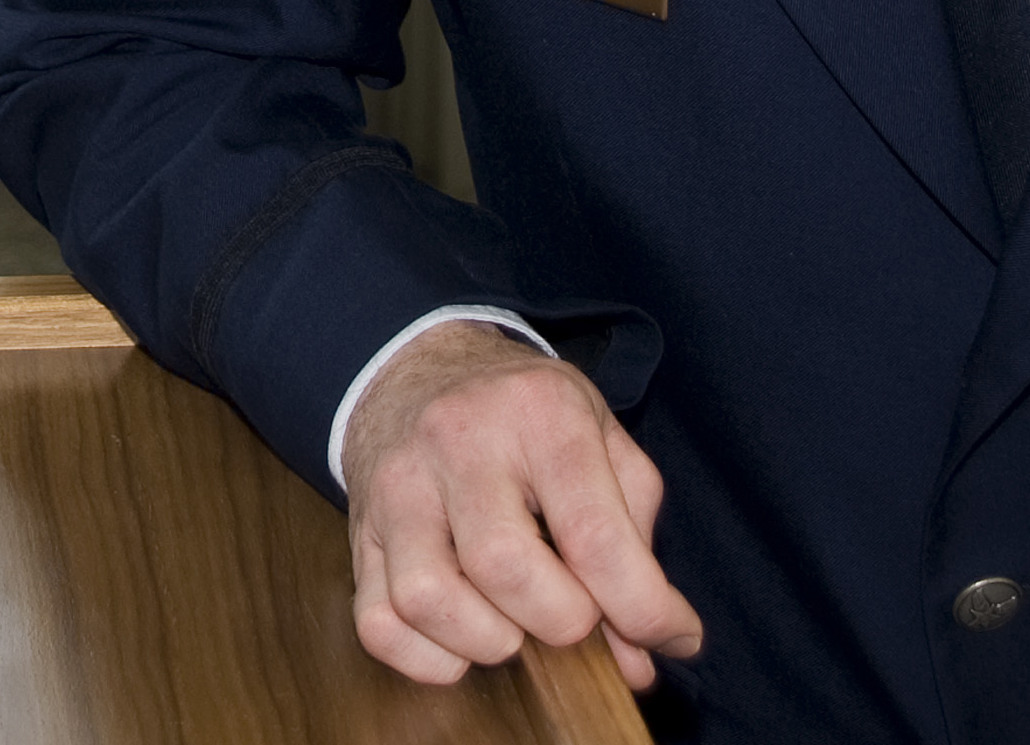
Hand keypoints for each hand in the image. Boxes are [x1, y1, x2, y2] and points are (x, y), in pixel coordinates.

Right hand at [339, 319, 703, 692]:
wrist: (418, 371)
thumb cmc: (525, 416)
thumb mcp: (600, 438)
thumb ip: (635, 539)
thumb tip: (647, 651)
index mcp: (538, 412)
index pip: (592, 531)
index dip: (641, 607)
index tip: (669, 635)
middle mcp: (459, 442)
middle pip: (505, 566)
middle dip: (560, 621)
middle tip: (575, 614)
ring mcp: (399, 487)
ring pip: (428, 598)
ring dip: (488, 642)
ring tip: (515, 625)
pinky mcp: (360, 531)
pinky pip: (379, 623)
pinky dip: (427, 657)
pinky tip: (463, 638)